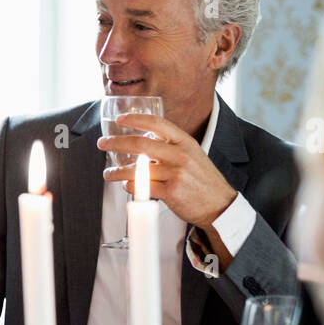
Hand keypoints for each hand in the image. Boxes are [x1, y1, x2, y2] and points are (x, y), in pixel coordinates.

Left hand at [98, 113, 236, 227]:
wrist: (219, 205)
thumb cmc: (203, 181)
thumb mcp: (193, 156)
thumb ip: (171, 147)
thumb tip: (142, 143)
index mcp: (185, 142)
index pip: (157, 123)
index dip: (136, 119)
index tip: (120, 119)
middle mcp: (180, 155)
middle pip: (140, 144)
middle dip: (116, 142)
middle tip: (103, 143)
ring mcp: (175, 174)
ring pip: (137, 169)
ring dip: (117, 171)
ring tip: (108, 173)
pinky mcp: (171, 192)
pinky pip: (142, 188)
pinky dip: (131, 187)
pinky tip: (127, 187)